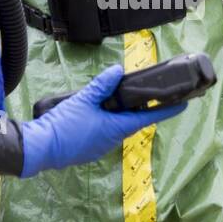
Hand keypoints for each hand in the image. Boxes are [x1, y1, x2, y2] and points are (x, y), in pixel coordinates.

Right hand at [19, 65, 184, 176]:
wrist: (40, 148)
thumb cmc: (63, 125)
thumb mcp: (83, 99)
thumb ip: (101, 85)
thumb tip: (117, 71)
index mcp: (116, 128)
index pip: (147, 118)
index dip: (166, 111)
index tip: (183, 105)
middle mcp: (112, 140)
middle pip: (131, 122)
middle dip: (139, 109)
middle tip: (146, 96)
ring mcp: (100, 148)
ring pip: (116, 128)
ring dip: (119, 115)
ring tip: (116, 100)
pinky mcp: (88, 150)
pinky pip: (103, 134)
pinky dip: (105, 122)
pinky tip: (95, 114)